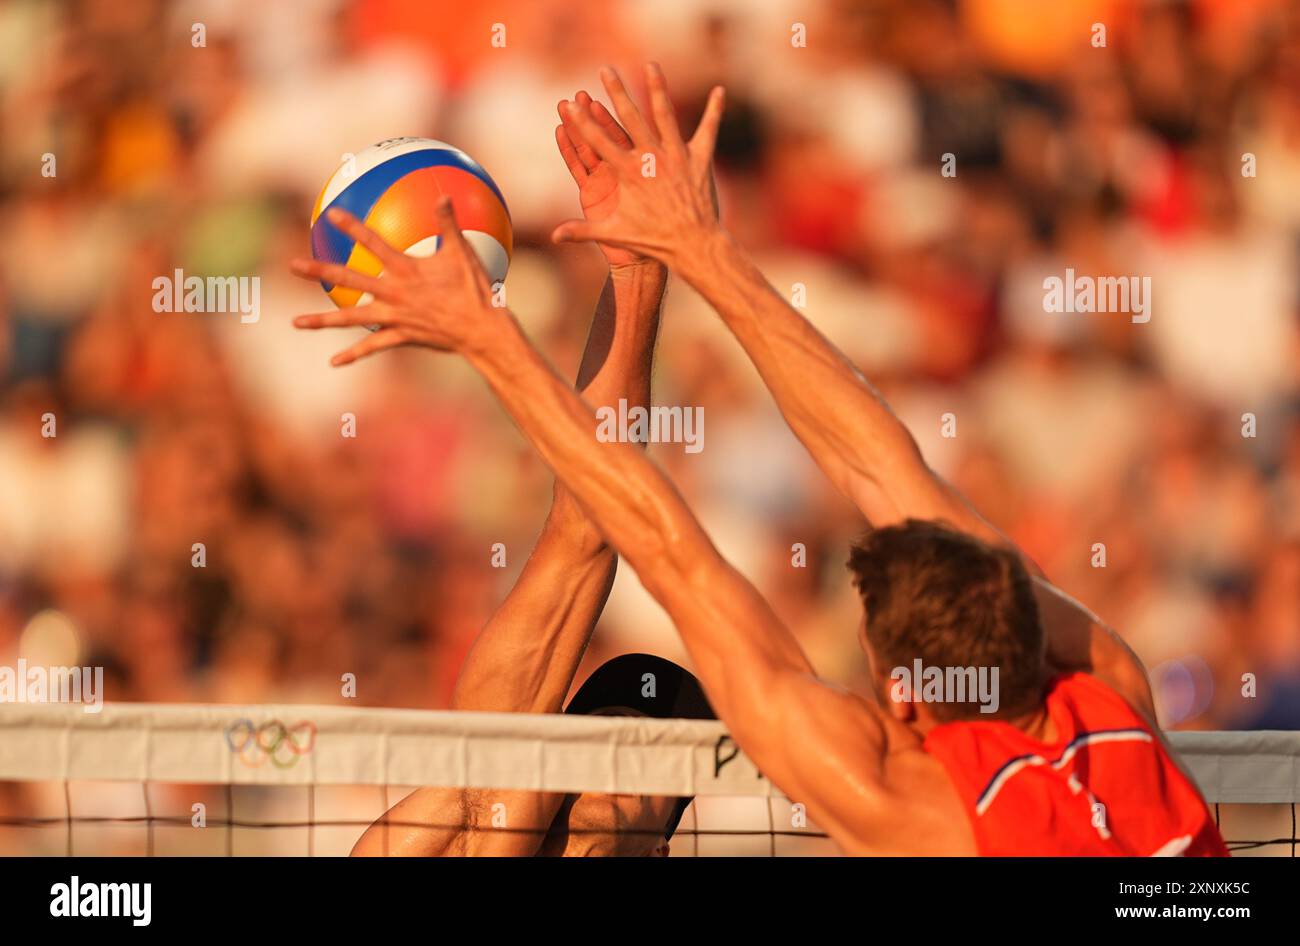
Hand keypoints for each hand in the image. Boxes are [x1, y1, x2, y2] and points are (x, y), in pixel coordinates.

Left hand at [289, 201, 497, 364]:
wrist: (481, 331)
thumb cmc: (476, 291)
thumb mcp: (463, 253)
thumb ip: (449, 224)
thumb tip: (444, 195)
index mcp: (406, 270)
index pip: (373, 244)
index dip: (352, 228)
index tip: (330, 215)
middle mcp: (393, 293)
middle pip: (348, 279)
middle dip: (318, 271)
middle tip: (292, 265)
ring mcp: (394, 317)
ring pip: (350, 319)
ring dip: (321, 321)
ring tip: (295, 322)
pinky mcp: (400, 337)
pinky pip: (372, 347)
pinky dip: (353, 355)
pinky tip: (333, 361)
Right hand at [551, 64, 724, 268]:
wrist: (693, 246)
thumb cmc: (653, 241)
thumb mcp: (615, 234)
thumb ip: (582, 231)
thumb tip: (553, 237)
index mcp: (628, 173)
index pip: (599, 141)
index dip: (582, 122)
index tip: (570, 103)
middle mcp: (652, 158)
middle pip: (630, 118)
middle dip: (616, 92)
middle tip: (606, 70)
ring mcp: (677, 156)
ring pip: (665, 115)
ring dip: (658, 88)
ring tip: (651, 65)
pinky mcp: (700, 159)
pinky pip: (708, 130)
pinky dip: (714, 111)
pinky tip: (719, 91)